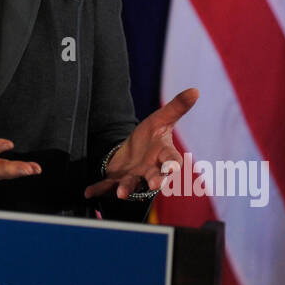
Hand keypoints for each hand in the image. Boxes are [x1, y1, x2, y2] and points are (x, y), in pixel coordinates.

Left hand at [83, 88, 198, 200]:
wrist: (133, 152)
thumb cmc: (151, 138)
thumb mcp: (161, 119)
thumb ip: (177, 107)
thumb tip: (195, 90)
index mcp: (164, 156)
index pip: (172, 160)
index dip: (173, 164)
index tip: (174, 167)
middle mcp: (151, 170)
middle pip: (156, 177)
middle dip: (156, 181)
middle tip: (156, 185)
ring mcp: (134, 177)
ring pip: (132, 185)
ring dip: (126, 189)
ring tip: (121, 194)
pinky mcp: (117, 181)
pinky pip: (107, 186)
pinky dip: (98, 189)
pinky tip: (89, 192)